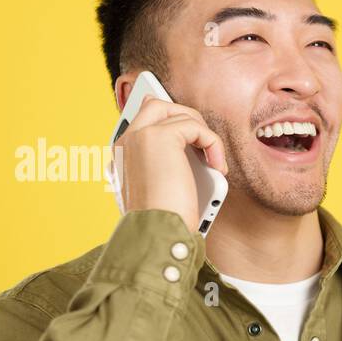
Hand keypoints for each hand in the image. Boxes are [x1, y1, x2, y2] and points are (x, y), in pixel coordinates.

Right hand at [116, 98, 227, 232]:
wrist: (158, 234)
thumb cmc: (164, 223)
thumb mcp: (164, 191)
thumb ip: (169, 168)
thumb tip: (197, 154)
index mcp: (122, 156)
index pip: (144, 120)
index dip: (170, 123)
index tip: (195, 140)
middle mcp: (126, 142)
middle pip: (158, 105)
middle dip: (188, 121)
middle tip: (206, 148)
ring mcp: (139, 136)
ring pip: (180, 113)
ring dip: (205, 136)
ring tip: (214, 164)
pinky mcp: (158, 137)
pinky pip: (196, 127)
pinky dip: (213, 145)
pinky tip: (218, 169)